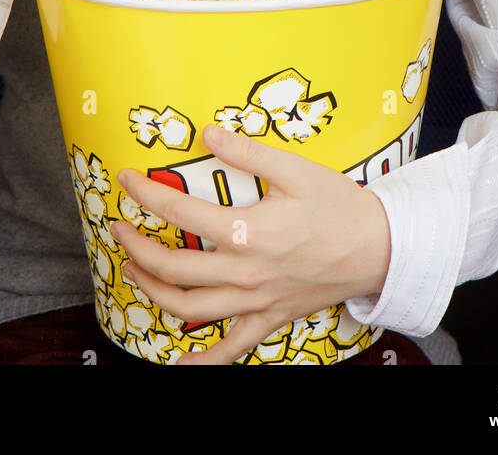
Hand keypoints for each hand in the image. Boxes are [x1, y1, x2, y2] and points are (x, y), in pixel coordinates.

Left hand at [110, 123, 391, 365]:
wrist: (380, 248)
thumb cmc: (338, 206)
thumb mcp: (295, 169)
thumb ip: (247, 152)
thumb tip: (207, 131)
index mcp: (248, 231)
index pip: (181, 211)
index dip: (147, 194)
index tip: (127, 181)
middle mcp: (246, 272)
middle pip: (173, 267)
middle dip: (136, 248)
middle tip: (118, 228)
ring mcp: (256, 301)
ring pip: (190, 309)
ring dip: (153, 292)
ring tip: (133, 272)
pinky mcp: (270, 318)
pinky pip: (232, 348)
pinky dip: (203, 362)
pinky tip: (180, 365)